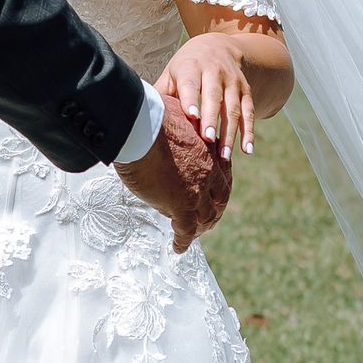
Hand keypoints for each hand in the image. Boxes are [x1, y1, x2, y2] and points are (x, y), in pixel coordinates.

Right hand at [114, 87, 230, 250]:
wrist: (141, 126)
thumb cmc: (150, 114)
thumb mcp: (176, 114)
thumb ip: (180, 123)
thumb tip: (174, 119)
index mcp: (207, 148)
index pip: (221, 171)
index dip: (217, 183)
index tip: (211, 190)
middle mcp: (208, 171)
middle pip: (220, 198)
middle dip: (214, 209)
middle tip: (206, 217)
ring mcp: (197, 190)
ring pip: (207, 216)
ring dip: (201, 227)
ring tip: (192, 234)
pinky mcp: (182, 205)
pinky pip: (186, 230)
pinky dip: (184, 241)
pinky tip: (178, 248)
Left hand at [157, 29, 258, 158]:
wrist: (219, 46)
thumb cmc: (186, 67)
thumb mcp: (172, 73)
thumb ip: (161, 92)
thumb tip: (137, 115)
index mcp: (191, 66)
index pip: (190, 83)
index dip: (191, 98)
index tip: (191, 115)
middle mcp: (215, 72)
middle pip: (214, 96)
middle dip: (212, 118)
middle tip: (208, 139)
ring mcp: (233, 81)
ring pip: (233, 108)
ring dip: (230, 133)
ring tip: (224, 156)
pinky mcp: (246, 91)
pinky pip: (249, 112)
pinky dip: (248, 132)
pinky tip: (246, 150)